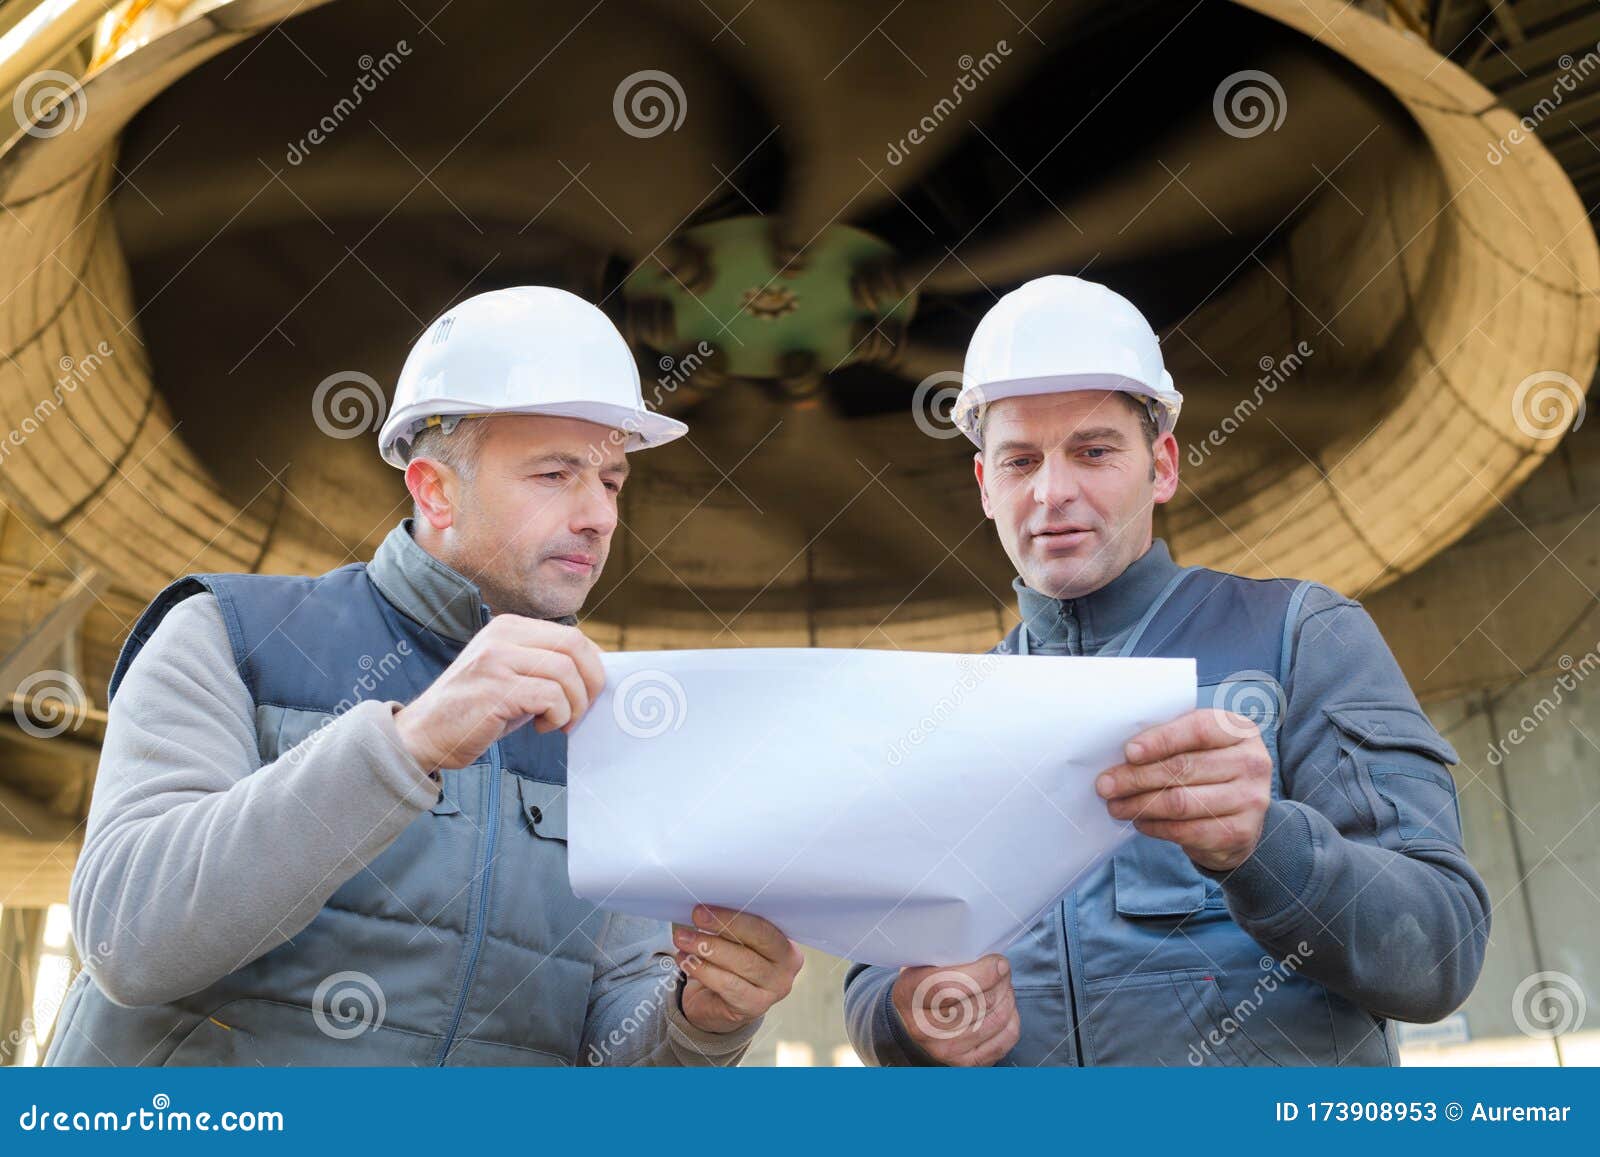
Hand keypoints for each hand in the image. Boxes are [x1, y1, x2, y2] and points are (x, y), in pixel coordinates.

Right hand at [393, 615, 604, 771]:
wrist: (423, 734)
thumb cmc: (475, 710)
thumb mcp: (512, 675)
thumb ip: (545, 666)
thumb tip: (594, 672)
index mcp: (509, 626)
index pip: (573, 636)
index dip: (592, 666)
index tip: (588, 694)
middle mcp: (503, 635)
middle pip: (575, 646)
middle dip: (592, 682)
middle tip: (582, 711)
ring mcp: (497, 659)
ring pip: (566, 673)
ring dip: (574, 706)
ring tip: (559, 723)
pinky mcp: (496, 688)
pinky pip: (551, 697)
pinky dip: (558, 717)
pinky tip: (541, 728)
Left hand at [672, 905, 803, 1033]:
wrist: (719, 1005)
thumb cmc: (729, 964)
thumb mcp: (736, 941)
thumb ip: (732, 925)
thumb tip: (709, 907)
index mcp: (787, 942)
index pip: (765, 924)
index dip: (735, 915)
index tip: (706, 907)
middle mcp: (787, 966)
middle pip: (758, 940)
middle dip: (724, 925)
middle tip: (696, 916)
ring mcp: (774, 989)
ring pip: (741, 963)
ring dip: (708, 948)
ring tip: (683, 940)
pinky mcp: (755, 1007)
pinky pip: (728, 985)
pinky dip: (703, 970)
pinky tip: (686, 961)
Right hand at [891, 954, 1018, 1065]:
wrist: (913, 1017)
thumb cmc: (924, 981)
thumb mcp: (924, 961)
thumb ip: (951, 955)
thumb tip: (991, 956)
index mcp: (910, 994)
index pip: (950, 986)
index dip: (983, 972)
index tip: (998, 961)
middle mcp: (924, 1028)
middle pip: (979, 1002)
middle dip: (1001, 981)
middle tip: (1002, 968)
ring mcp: (945, 1050)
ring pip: (996, 1019)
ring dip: (1008, 996)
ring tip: (1003, 985)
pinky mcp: (966, 1062)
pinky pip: (1005, 1038)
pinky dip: (1012, 1018)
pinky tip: (1003, 1005)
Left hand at [1095, 708, 1272, 871]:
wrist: (1241, 818)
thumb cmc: (1209, 771)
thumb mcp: (1201, 746)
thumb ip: (1172, 741)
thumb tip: (1122, 753)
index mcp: (1240, 730)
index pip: (1198, 729)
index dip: (1161, 740)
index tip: (1129, 752)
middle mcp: (1252, 762)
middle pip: (1183, 768)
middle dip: (1136, 777)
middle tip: (1105, 784)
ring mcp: (1250, 800)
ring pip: (1181, 802)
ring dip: (1140, 805)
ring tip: (1115, 805)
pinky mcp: (1240, 833)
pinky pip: (1187, 830)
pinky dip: (1156, 827)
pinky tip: (1140, 822)